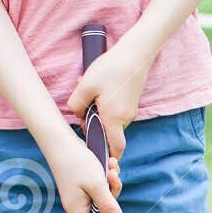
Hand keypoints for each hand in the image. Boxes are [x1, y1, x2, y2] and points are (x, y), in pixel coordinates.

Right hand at [45, 132, 123, 212]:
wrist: (61, 141)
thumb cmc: (76, 162)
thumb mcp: (96, 184)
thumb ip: (108, 205)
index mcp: (78, 211)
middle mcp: (79, 207)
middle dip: (114, 202)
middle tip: (113, 178)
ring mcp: (81, 198)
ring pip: (105, 201)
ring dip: (113, 185)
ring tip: (111, 167)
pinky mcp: (84, 188)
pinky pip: (102, 190)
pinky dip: (108, 179)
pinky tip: (109, 164)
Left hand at [67, 42, 152, 163]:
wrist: (135, 54)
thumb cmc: (111, 69)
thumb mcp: (86, 85)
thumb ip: (76, 105)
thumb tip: (77, 115)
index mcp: (114, 118)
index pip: (115, 148)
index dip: (108, 157)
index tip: (98, 158)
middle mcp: (125, 118)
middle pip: (109, 133)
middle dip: (95, 125)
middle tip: (83, 108)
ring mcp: (130, 110)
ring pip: (111, 120)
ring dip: (99, 112)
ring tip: (90, 92)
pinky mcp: (131, 102)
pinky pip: (116, 110)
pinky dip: (105, 105)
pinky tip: (98, 88)